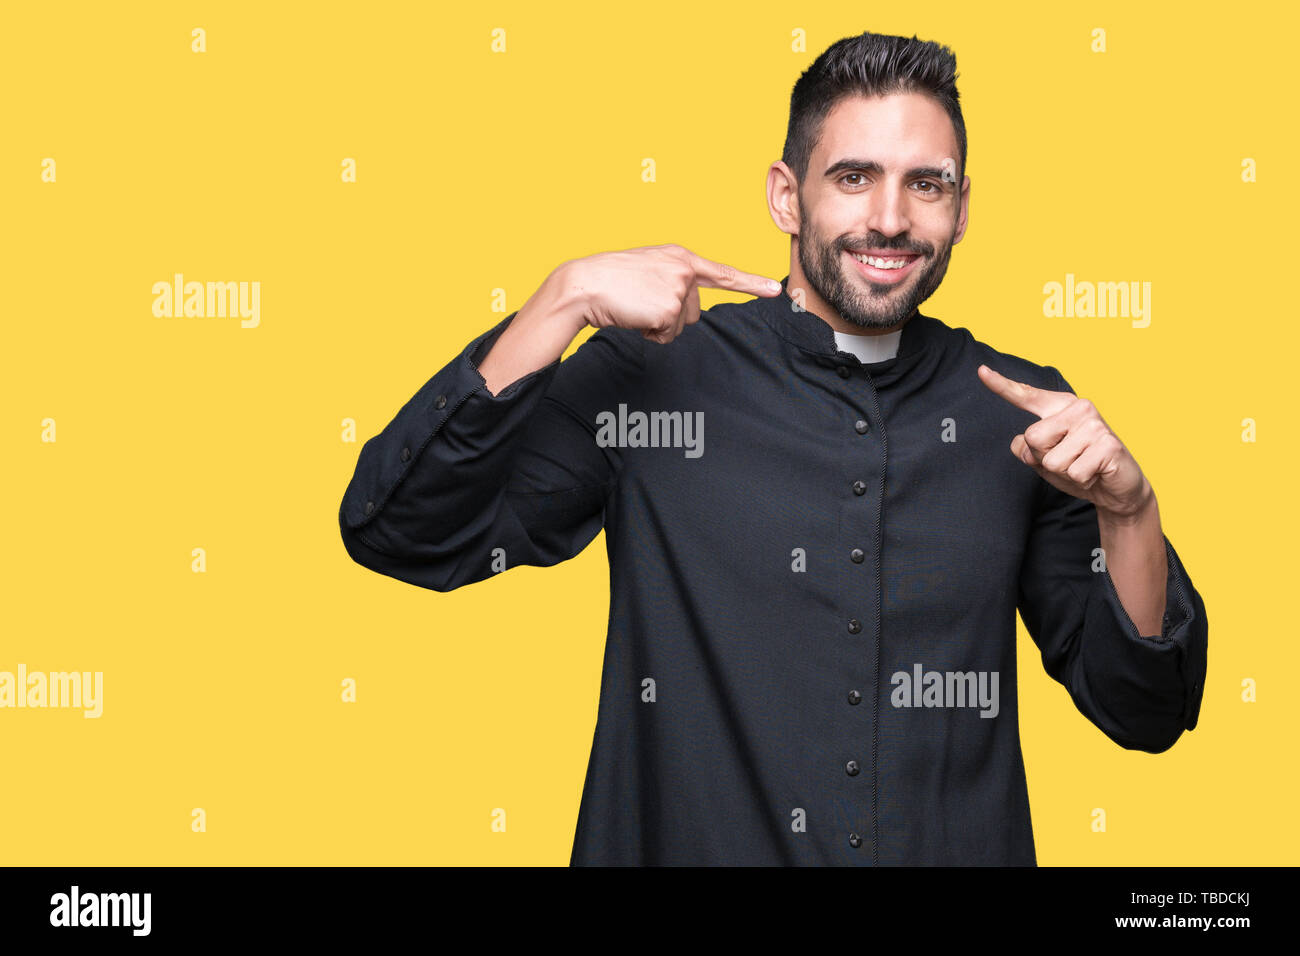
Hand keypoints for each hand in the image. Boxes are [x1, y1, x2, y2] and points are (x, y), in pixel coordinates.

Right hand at [563, 244, 782, 343]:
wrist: (584, 285)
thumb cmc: (609, 280)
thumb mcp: (647, 269)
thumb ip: (672, 279)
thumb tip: (682, 305)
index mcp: (679, 257)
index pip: (721, 273)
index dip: (751, 283)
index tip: (775, 290)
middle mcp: (684, 269)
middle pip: (695, 311)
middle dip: (670, 316)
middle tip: (641, 302)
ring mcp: (679, 288)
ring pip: (682, 324)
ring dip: (660, 325)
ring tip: (636, 307)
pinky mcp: (669, 308)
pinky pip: (668, 335)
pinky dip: (650, 333)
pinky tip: (634, 316)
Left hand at [977, 364, 1152, 518]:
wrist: (1117, 488)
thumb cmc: (1078, 468)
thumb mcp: (1044, 460)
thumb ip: (1026, 449)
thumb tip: (1023, 443)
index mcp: (1059, 407)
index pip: (1026, 396)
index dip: (1002, 386)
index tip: (981, 371)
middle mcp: (1078, 408)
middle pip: (1032, 438)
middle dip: (1044, 459)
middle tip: (1070, 459)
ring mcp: (1095, 425)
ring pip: (1052, 459)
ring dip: (1064, 472)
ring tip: (1083, 466)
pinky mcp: (1108, 445)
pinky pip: (1073, 472)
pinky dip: (1080, 480)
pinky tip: (1095, 472)